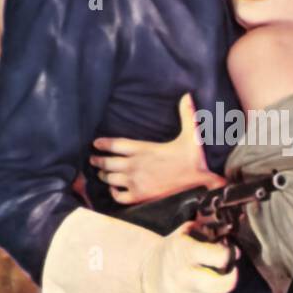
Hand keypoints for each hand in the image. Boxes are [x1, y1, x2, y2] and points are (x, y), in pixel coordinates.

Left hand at [89, 92, 223, 203]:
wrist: (200, 184)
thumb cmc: (194, 160)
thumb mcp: (191, 135)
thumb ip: (186, 115)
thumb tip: (187, 95)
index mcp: (144, 149)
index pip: (116, 144)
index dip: (103, 143)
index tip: (96, 143)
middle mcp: (135, 165)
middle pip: (107, 162)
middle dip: (98, 160)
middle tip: (93, 159)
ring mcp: (136, 182)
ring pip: (110, 179)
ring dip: (103, 175)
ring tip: (100, 172)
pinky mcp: (140, 197)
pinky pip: (118, 196)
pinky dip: (113, 193)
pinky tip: (114, 189)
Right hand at [140, 222, 238, 292]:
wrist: (146, 272)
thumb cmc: (172, 251)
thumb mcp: (184, 233)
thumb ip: (206, 230)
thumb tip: (227, 236)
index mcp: (184, 252)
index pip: (219, 256)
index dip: (229, 254)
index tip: (230, 253)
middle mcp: (181, 276)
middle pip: (220, 284)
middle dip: (231, 277)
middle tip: (230, 271)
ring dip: (221, 290)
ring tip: (217, 281)